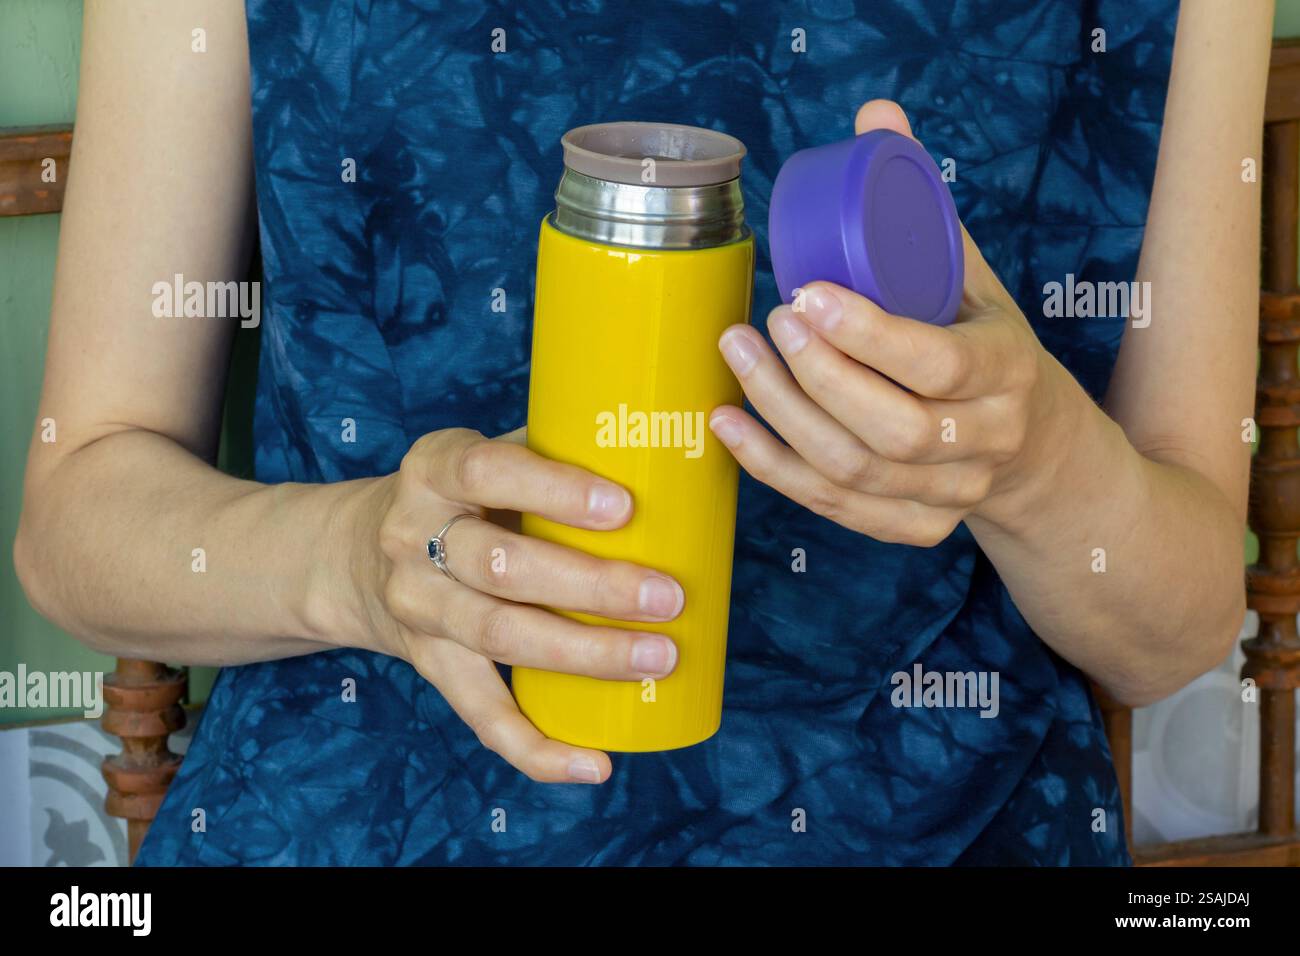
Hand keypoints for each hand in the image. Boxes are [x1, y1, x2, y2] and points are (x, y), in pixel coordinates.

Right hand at [338, 427, 684, 783]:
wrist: (354, 555)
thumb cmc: (460, 495)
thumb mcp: (484, 453)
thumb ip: (554, 450)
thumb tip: (668, 458)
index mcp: (434, 469)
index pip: (488, 471)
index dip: (554, 491)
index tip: (623, 508)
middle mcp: (413, 537)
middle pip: (502, 568)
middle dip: (591, 587)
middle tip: (668, 597)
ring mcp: (417, 607)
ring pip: (500, 637)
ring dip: (585, 655)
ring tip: (658, 658)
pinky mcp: (429, 664)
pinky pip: (481, 715)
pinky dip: (538, 748)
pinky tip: (595, 762)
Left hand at [709, 100, 1074, 544]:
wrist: (1034, 444)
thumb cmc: (984, 343)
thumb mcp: (969, 276)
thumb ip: (920, 205)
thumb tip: (876, 115)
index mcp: (1009, 370)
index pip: (939, 366)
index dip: (869, 338)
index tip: (805, 295)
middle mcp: (986, 441)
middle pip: (892, 430)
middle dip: (815, 378)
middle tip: (762, 323)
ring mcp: (952, 493)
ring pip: (856, 473)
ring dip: (782, 418)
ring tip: (734, 357)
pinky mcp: (917, 527)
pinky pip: (837, 509)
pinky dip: (775, 470)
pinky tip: (730, 424)